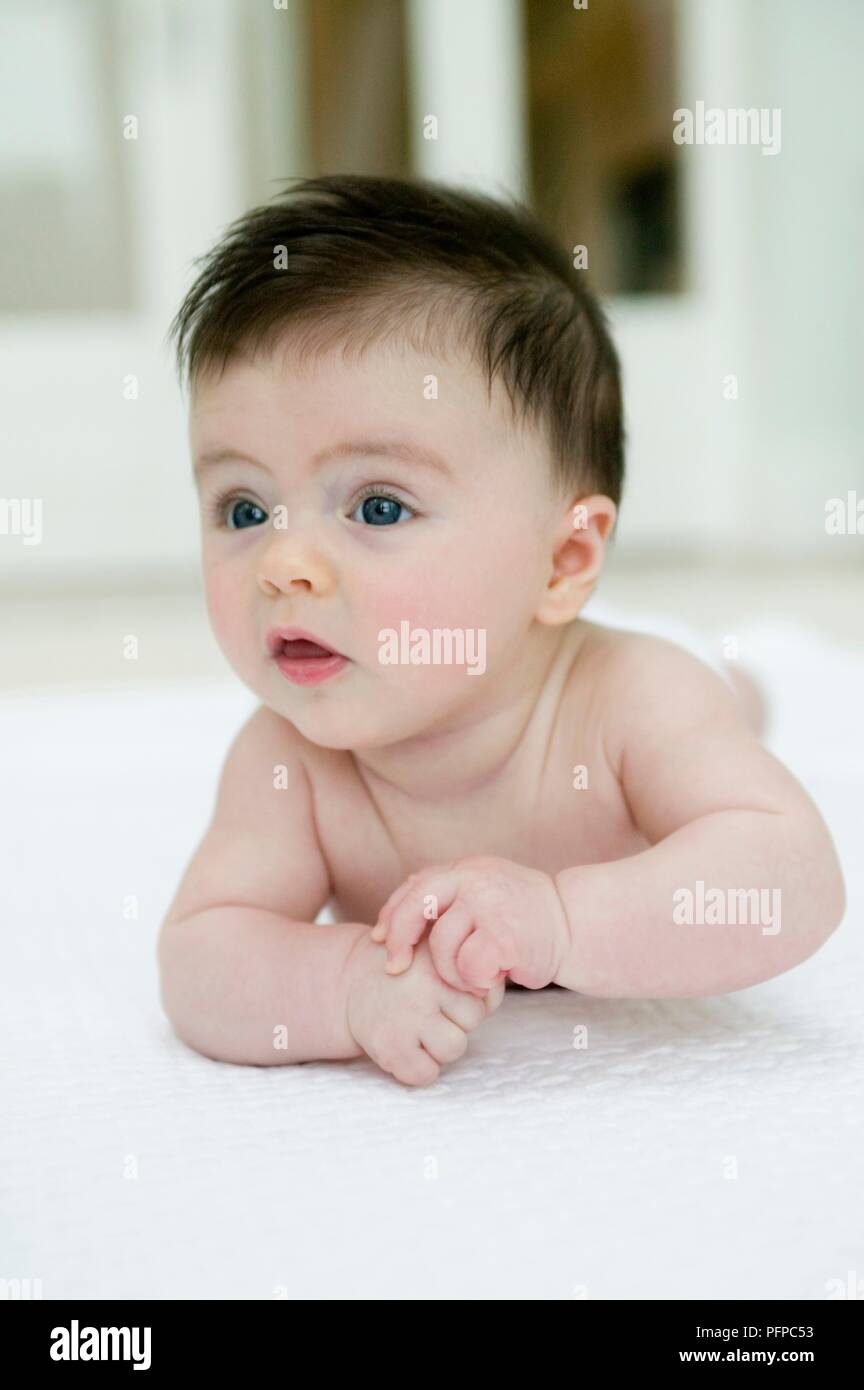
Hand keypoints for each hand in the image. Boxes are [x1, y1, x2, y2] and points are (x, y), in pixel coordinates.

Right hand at [345, 932, 504, 1086]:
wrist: (349, 980)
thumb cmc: (410, 971)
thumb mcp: (439, 954)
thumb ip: (471, 971)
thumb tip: (491, 995)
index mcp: (440, 956)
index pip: (486, 991)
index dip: (470, 996)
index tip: (447, 990)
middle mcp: (425, 984)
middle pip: (473, 1019)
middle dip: (456, 1019)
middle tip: (429, 1009)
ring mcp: (407, 1016)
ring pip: (454, 1049)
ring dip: (440, 1046)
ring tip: (418, 1028)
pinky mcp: (389, 1046)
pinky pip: (425, 1074)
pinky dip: (418, 1069)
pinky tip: (405, 1047)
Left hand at [370, 855, 570, 992]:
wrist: (574, 926)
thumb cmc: (524, 916)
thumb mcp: (484, 891)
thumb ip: (449, 894)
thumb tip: (400, 903)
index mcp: (466, 869)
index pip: (414, 887)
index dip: (391, 915)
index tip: (380, 939)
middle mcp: (474, 880)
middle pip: (416, 908)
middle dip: (399, 942)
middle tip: (394, 969)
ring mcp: (489, 905)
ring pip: (442, 946)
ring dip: (451, 973)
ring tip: (471, 978)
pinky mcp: (505, 935)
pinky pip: (468, 967)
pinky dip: (474, 981)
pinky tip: (490, 980)